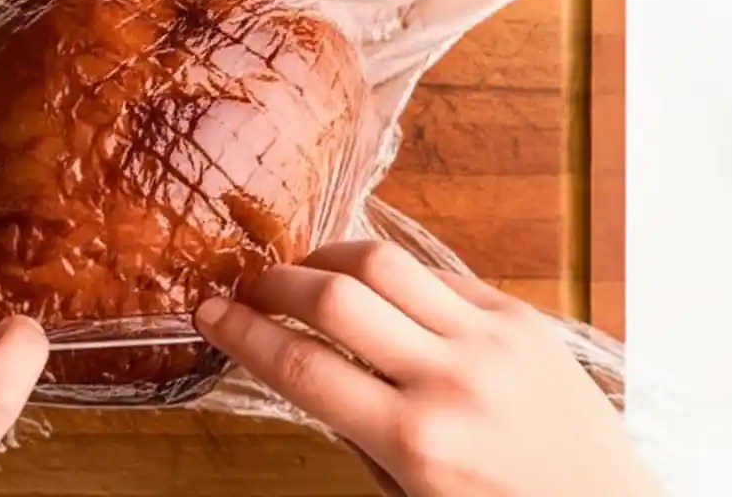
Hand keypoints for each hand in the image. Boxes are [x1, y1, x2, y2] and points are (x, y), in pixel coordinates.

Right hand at [194, 242, 661, 496]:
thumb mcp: (409, 493)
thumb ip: (359, 430)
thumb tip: (307, 365)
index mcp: (414, 441)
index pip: (301, 366)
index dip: (243, 333)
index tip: (209, 311)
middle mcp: (450, 380)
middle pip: (335, 296)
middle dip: (275, 283)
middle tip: (250, 288)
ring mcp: (492, 339)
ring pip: (385, 263)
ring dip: (327, 258)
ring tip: (305, 274)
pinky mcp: (522, 318)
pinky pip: (437, 274)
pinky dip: (392, 274)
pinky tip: (376, 287)